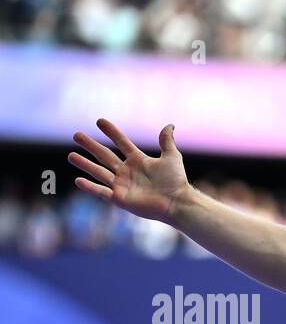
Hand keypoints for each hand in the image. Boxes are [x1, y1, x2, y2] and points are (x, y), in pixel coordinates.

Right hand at [68, 119, 190, 223]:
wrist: (178, 202)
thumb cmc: (176, 182)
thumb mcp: (172, 157)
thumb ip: (167, 141)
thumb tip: (170, 124)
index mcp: (138, 161)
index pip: (121, 143)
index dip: (112, 132)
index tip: (100, 121)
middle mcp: (127, 172)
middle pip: (105, 155)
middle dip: (90, 145)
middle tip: (76, 135)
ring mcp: (122, 186)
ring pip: (99, 172)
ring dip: (84, 164)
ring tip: (71, 156)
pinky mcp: (120, 199)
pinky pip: (102, 192)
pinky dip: (90, 187)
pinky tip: (78, 180)